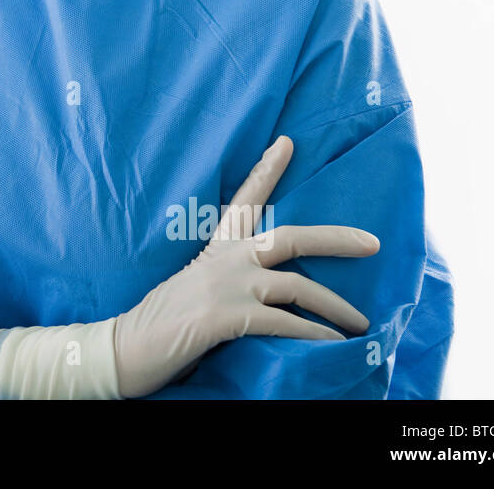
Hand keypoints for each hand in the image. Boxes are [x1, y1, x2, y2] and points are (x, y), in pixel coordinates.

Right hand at [113, 136, 378, 397]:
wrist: (121, 350)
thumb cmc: (159, 326)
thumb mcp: (196, 292)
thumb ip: (229, 284)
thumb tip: (270, 293)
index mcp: (214, 252)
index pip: (243, 203)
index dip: (265, 171)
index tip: (287, 143)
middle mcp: (222, 262)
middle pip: (288, 236)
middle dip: (335, 239)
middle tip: (372, 242)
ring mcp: (223, 287)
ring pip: (295, 285)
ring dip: (335, 306)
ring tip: (361, 325)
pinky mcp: (222, 316)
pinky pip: (282, 322)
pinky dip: (312, 334)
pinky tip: (332, 345)